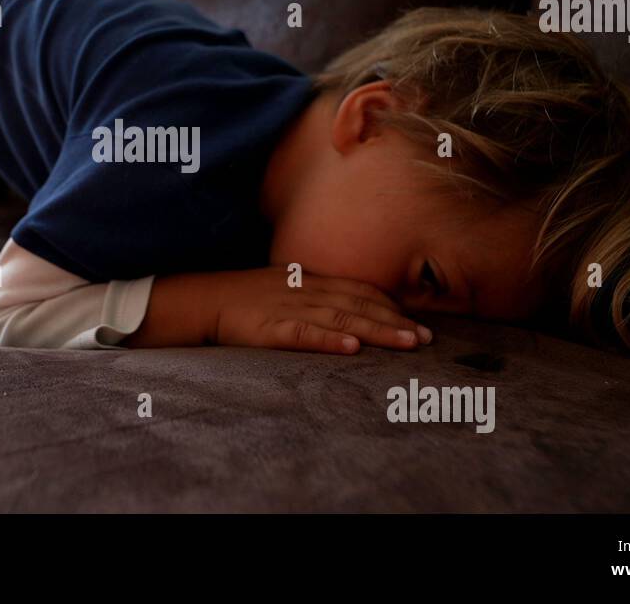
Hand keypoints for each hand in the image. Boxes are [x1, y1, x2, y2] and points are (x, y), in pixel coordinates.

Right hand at [131, 267, 431, 353]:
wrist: (201, 299)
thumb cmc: (244, 299)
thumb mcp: (284, 288)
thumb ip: (313, 297)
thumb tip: (344, 314)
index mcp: (310, 280)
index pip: (359, 290)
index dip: (390, 305)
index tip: (417, 321)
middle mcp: (306, 291)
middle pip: (359, 305)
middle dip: (396, 321)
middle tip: (428, 338)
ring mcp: (289, 309)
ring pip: (342, 320)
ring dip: (378, 331)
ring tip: (408, 344)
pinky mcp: (269, 329)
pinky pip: (304, 335)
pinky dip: (329, 341)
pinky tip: (352, 349)